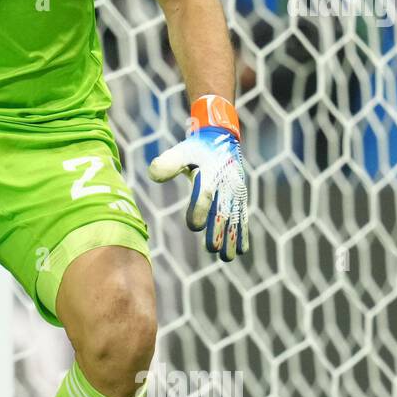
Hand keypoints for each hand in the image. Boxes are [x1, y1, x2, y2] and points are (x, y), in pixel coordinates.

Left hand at [149, 96, 248, 261]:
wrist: (221, 139)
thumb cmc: (196, 148)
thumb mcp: (182, 151)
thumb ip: (168, 163)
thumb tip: (152, 174)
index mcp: (211, 174)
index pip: (205, 195)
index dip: (200, 210)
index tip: (194, 226)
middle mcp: (226, 185)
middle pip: (223, 211)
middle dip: (218, 231)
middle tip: (212, 249)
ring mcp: (236, 192)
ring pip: (235, 218)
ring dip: (232, 238)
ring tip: (226, 257)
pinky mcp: (241, 197)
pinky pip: (243, 217)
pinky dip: (242, 233)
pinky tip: (240, 250)